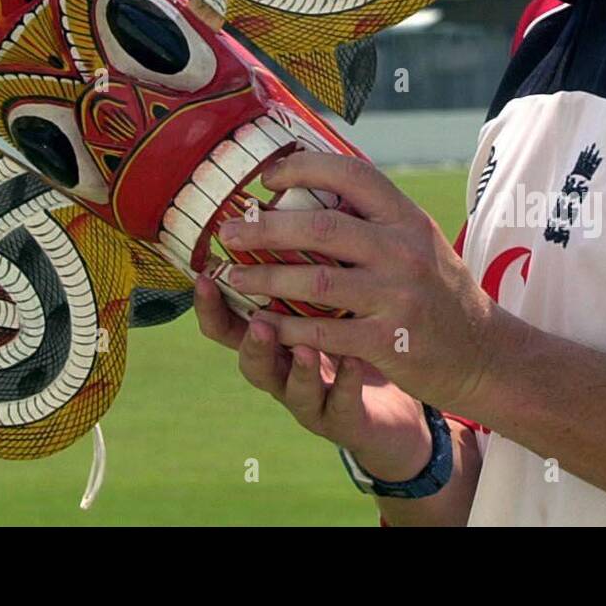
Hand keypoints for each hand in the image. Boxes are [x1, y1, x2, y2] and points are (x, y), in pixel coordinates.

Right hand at [193, 270, 433, 478]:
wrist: (404, 385)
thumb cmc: (357, 327)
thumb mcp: (332, 287)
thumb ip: (312, 251)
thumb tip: (295, 187)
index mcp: (275, 330)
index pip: (229, 321)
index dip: (210, 303)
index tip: (201, 274)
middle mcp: (285, 365)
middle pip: (250, 359)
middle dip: (247, 335)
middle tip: (253, 315)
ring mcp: (315, 395)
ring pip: (290, 389)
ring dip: (293, 366)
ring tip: (301, 348)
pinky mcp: (347, 417)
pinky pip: (342, 403)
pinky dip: (344, 381)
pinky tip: (353, 360)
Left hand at [216, 151, 501, 414]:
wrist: (484, 354)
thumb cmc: (437, 290)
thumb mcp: (417, 239)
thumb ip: (373, 216)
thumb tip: (308, 181)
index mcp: (406, 217)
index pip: (351, 173)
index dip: (303, 168)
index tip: (266, 179)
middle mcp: (404, 250)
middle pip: (322, 226)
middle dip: (266, 228)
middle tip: (229, 231)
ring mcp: (397, 296)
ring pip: (315, 281)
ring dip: (265, 278)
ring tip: (232, 278)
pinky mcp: (389, 341)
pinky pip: (324, 332)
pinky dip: (287, 328)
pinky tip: (262, 322)